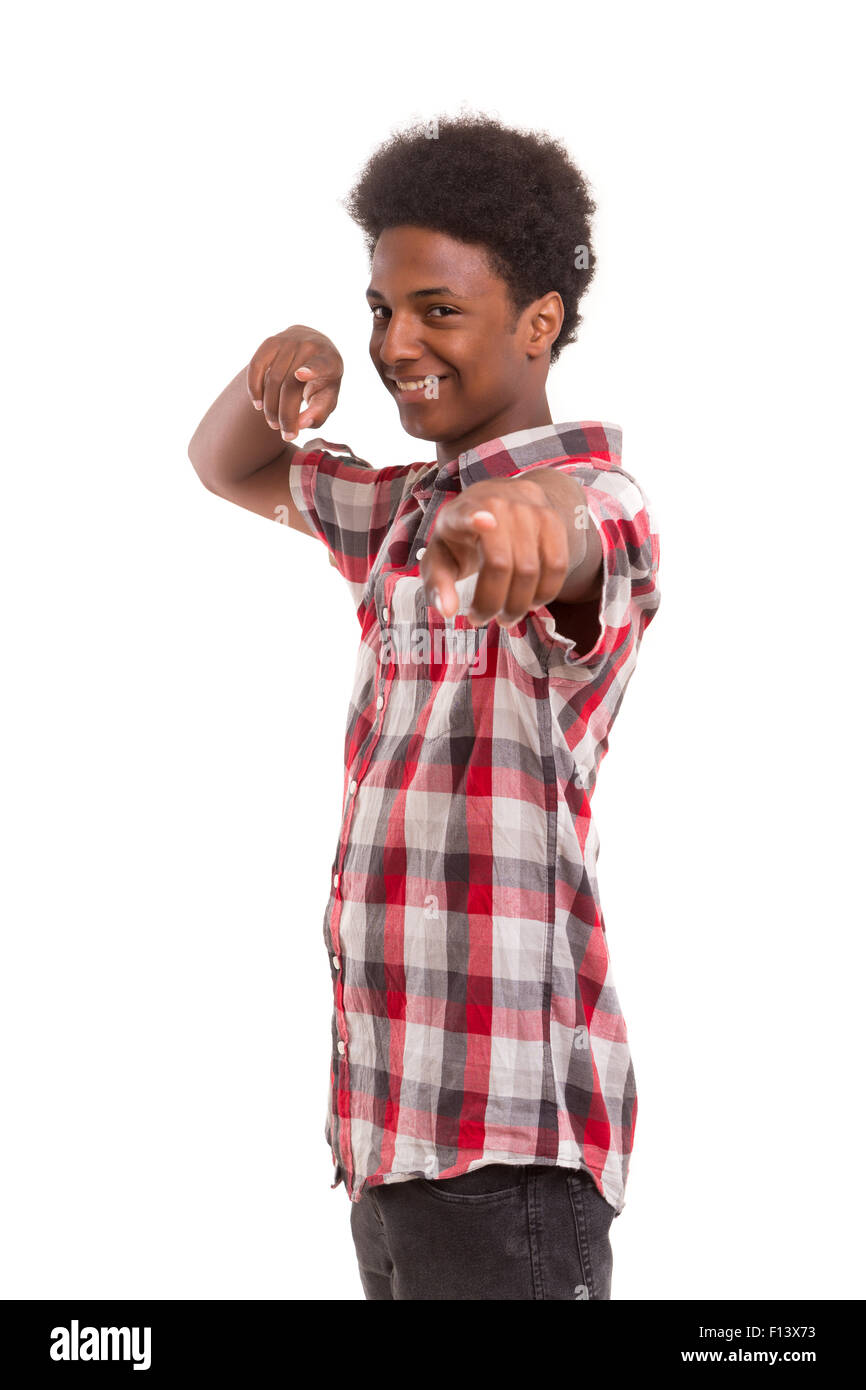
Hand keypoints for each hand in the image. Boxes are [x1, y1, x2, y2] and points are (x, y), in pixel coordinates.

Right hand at [246, 326, 342, 441]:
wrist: (312, 347)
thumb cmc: (322, 381)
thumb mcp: (328, 397)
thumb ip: (319, 413)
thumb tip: (300, 424)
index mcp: (330, 360)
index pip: (321, 364)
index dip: (311, 370)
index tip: (300, 375)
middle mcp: (310, 346)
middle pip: (291, 384)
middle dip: (285, 413)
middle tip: (285, 434)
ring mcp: (289, 341)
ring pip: (272, 378)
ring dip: (270, 406)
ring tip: (273, 423)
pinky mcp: (271, 341)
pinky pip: (256, 366)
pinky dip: (254, 387)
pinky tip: (258, 404)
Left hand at [420, 476, 573, 627]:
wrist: (503, 501)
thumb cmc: (464, 537)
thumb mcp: (441, 556)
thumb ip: (437, 584)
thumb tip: (448, 611)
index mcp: (460, 513)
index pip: (467, 513)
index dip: (475, 518)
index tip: (485, 523)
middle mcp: (497, 505)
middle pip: (500, 564)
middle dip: (491, 603)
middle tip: (481, 619)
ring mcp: (528, 511)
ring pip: (530, 570)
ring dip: (518, 605)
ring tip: (506, 617)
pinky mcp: (553, 521)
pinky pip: (557, 566)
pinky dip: (545, 593)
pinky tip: (531, 602)